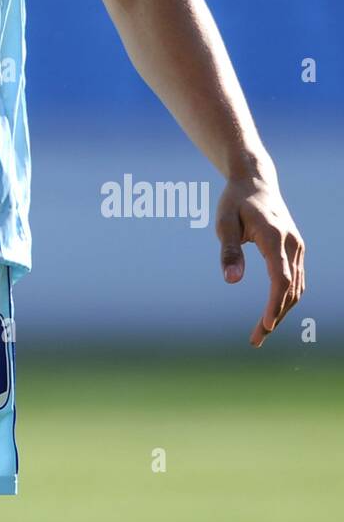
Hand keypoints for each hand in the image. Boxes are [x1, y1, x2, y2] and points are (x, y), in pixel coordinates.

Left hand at [216, 172, 304, 346]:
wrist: (256, 182)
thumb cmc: (235, 201)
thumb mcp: (224, 222)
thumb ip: (228, 251)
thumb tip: (232, 281)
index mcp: (273, 236)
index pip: (280, 277)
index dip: (275, 303)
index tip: (266, 324)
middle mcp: (292, 243)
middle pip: (290, 288)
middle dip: (275, 316)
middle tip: (256, 339)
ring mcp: (297, 246)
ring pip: (296, 287)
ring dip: (282, 311)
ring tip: (261, 332)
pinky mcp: (296, 250)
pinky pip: (296, 280)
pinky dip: (286, 299)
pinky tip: (273, 313)